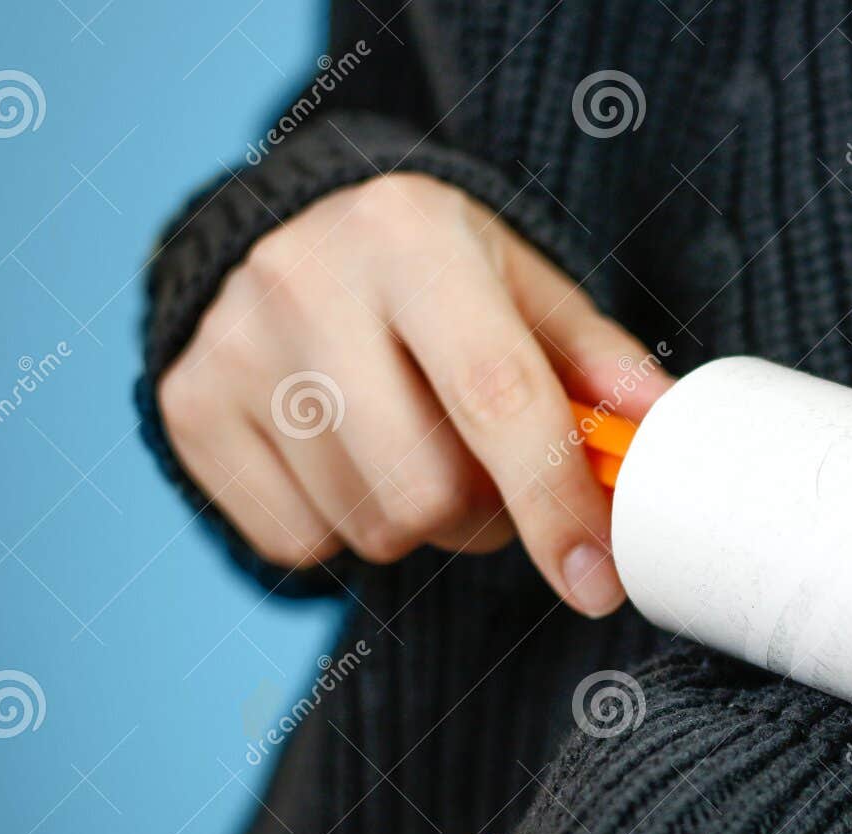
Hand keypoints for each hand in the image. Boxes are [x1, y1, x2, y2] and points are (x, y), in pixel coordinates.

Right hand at [159, 173, 671, 615]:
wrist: (290, 239)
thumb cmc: (435, 276)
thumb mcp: (521, 286)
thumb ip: (597, 361)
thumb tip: (662, 430)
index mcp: (411, 238)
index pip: (497, 394)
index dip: (554, 501)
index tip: (597, 578)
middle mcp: (307, 282)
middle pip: (427, 489)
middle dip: (483, 513)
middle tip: (488, 472)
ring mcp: (235, 349)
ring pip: (370, 527)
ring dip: (419, 521)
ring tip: (416, 450)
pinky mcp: (189, 410)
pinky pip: (300, 542)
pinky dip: (344, 525)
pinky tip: (346, 457)